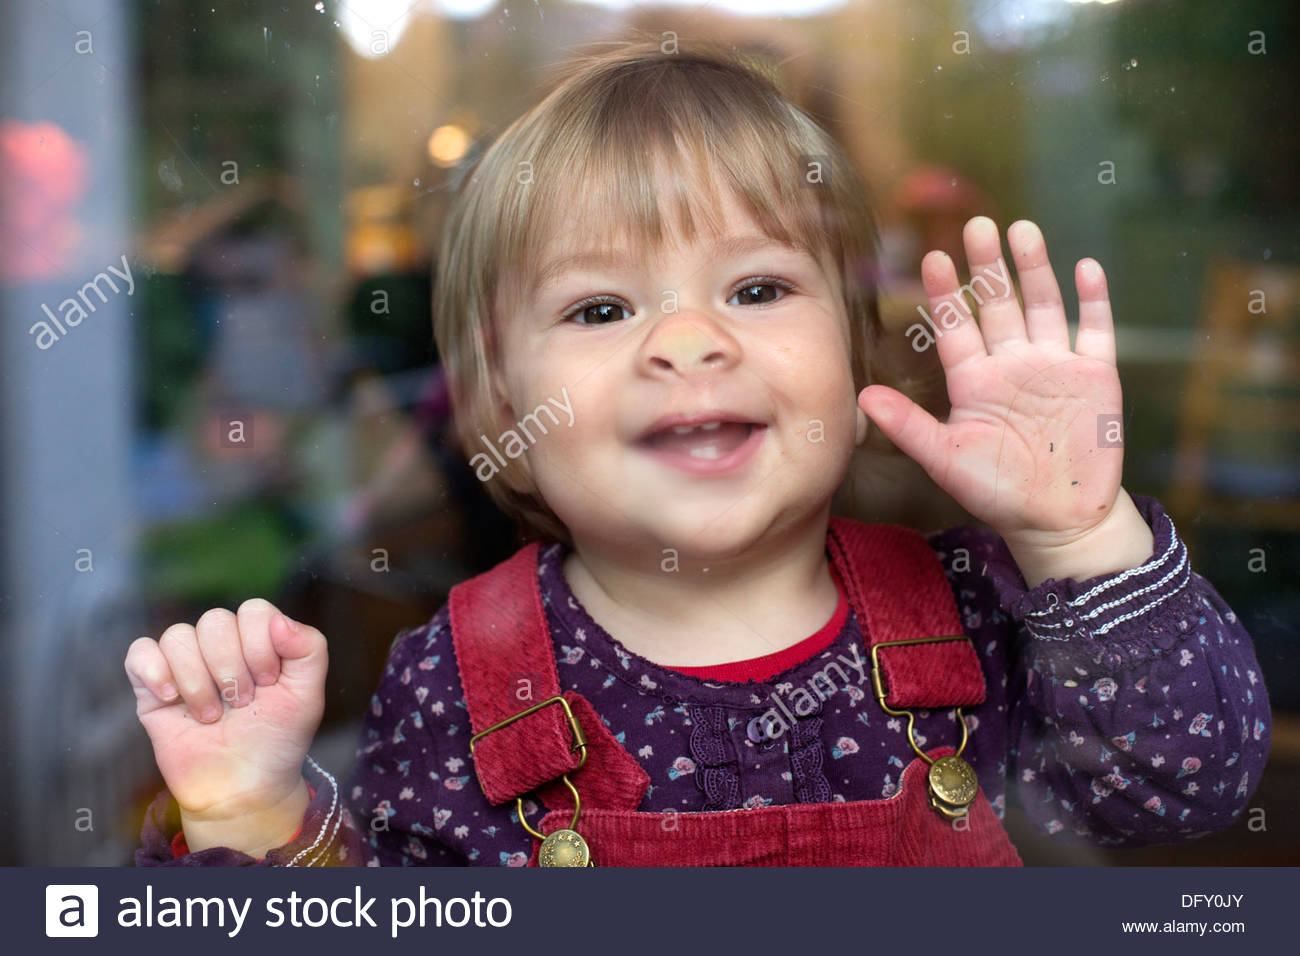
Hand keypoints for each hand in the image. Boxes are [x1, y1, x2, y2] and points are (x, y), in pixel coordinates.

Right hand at [124, 599, 326, 852]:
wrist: (241, 788)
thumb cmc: (276, 741)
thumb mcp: (307, 694)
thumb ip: (309, 648)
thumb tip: (278, 620)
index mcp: (257, 641)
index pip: (253, 610)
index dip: (260, 644)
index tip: (268, 682)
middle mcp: (220, 647)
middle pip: (215, 621)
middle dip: (230, 667)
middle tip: (241, 704)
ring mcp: (184, 665)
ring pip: (178, 636)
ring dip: (198, 680)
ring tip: (212, 715)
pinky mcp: (151, 688)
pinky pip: (139, 653)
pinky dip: (155, 671)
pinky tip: (172, 699)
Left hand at [860, 218, 1147, 579]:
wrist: (1057, 520)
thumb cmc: (996, 492)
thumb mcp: (946, 459)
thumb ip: (907, 426)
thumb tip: (862, 398)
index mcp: (974, 380)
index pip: (955, 326)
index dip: (944, 293)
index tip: (931, 257)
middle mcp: (1012, 364)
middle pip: (997, 304)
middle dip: (987, 265)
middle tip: (975, 223)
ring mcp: (1055, 365)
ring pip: (1043, 305)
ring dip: (1033, 269)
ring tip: (1021, 230)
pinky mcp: (1095, 376)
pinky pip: (1096, 329)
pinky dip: (1093, 299)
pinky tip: (1084, 267)